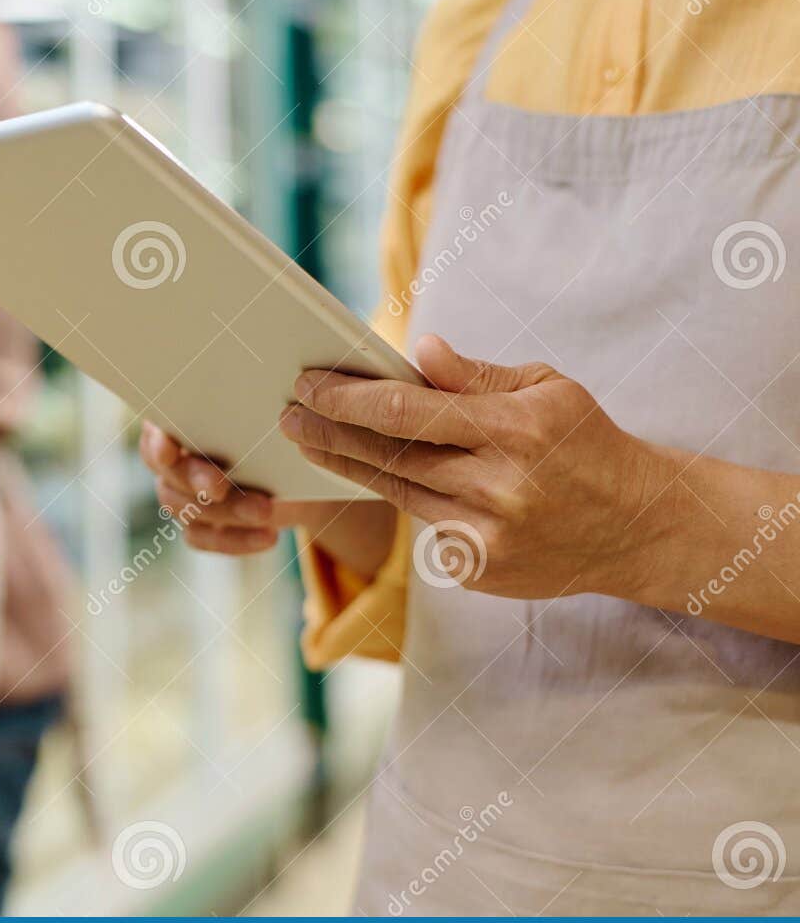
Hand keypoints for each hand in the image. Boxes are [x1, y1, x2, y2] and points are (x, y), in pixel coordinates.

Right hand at [138, 422, 396, 570]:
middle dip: (194, 480)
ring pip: (188, 511)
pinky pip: (203, 538)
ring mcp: (184, 495)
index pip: (155, 432)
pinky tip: (269, 537)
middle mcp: (176, 459)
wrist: (299, 468)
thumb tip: (291, 383)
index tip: (172, 450)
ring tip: (267, 511)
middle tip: (218, 487)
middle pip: (169, 475)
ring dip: (227, 512)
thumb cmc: (282, 425)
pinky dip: (236, 541)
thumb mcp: (281, 408)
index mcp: (183, 421)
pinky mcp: (201, 525)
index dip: (158, 443)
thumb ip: (268, 398)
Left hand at [280, 334, 674, 599]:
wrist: (637, 527)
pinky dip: (398, 497)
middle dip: (328, 432)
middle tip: (286, 414)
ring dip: (345, 465)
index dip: (347, 399)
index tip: (308, 385)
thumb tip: (418, 351)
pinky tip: (369, 476)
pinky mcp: (476, 571)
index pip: (407, 412)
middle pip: (387, 456)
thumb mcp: (547, 389)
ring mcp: (484, 537)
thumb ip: (476, 376)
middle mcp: (496, 488)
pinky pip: (422, 525)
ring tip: (309, 440)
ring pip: (395, 492)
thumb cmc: (586, 443)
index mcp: (514, 432)